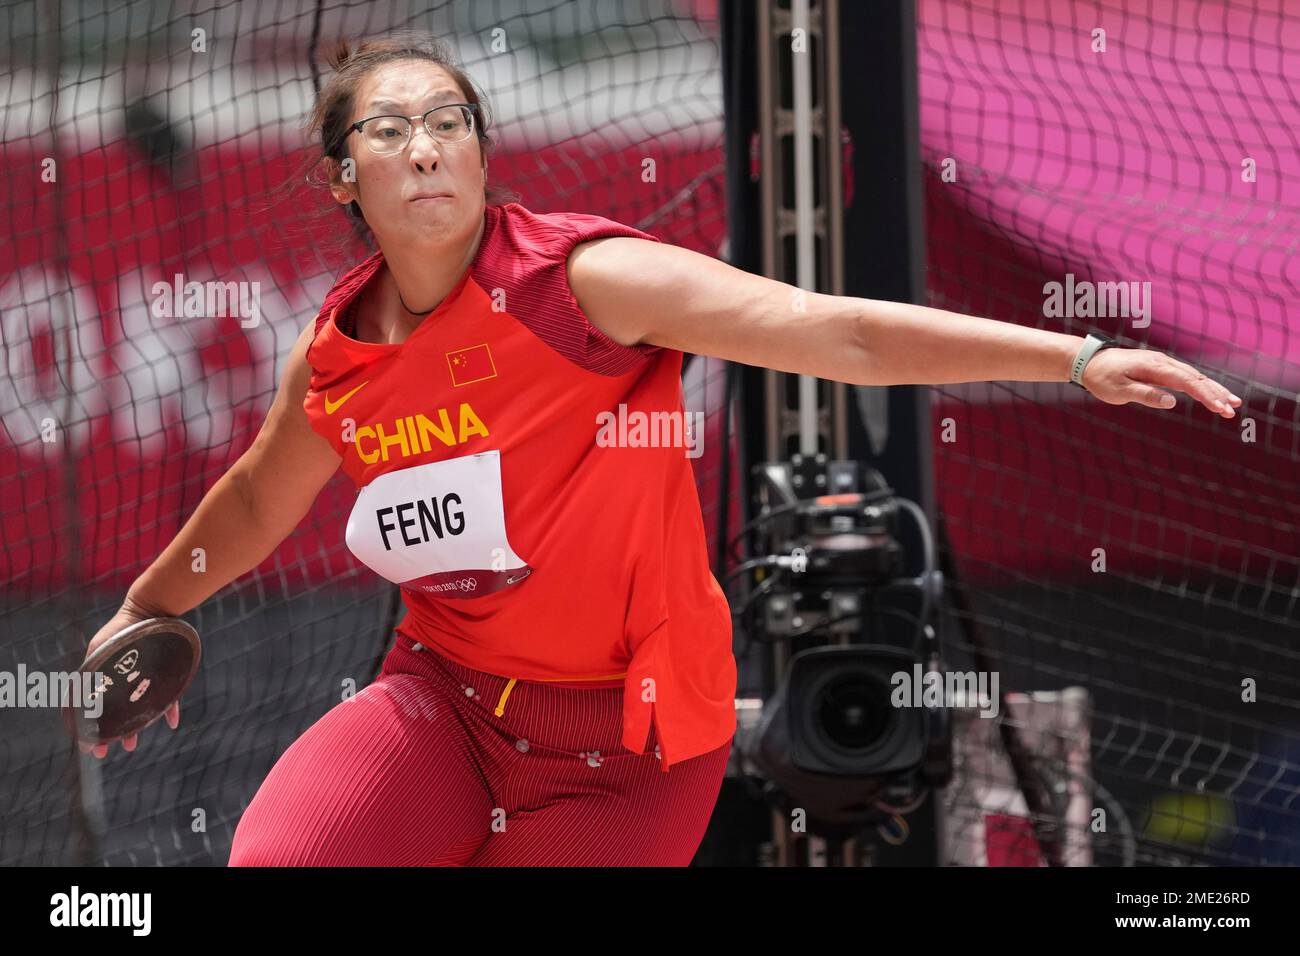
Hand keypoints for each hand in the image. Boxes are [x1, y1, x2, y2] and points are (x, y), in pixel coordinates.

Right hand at [76, 603, 183, 758]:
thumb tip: (75, 700)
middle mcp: (127, 681)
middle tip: (106, 751)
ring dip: (136, 727)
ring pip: (141, 709)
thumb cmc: (120, 631)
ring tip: (130, 745)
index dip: (90, 727)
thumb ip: (89, 675)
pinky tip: (172, 723)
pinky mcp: (167, 674)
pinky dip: (171, 709)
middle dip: (111, 733)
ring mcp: (147, 679)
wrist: (149, 611)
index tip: (87, 746)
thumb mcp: (99, 653)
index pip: (96, 707)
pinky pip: (171, 696)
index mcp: (108, 678)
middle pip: (118, 712)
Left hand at [1081, 348, 1241, 417]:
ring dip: (1213, 389)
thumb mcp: (1118, 391)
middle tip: (1234, 408)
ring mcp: (1162, 364)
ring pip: (1193, 376)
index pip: (1186, 382)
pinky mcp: (1160, 368)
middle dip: (1216, 393)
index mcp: (1154, 367)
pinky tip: (1211, 394)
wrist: (1089, 361)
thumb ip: (1145, 395)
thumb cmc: (1101, 378)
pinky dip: (1200, 386)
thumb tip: (1172, 401)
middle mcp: (1162, 362)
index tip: (1220, 407)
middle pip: (1196, 377)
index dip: (1206, 395)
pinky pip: (1185, 377)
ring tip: (1231, 404)